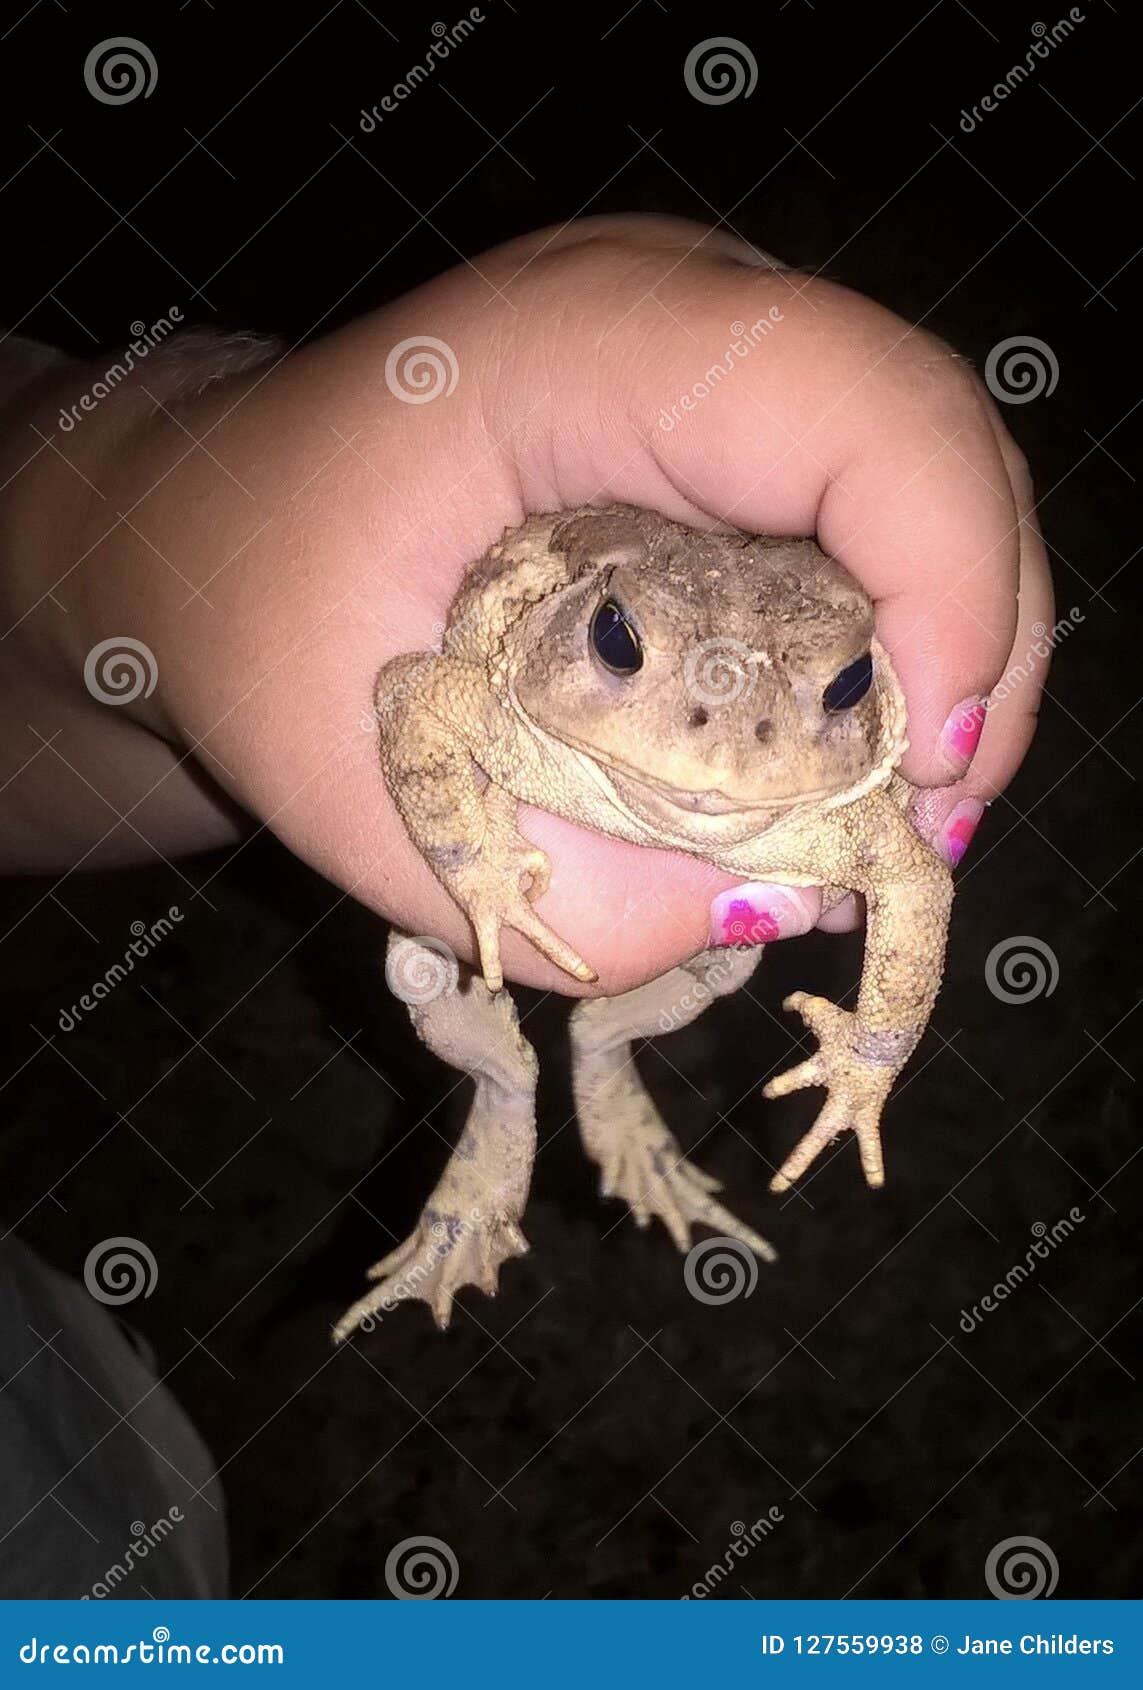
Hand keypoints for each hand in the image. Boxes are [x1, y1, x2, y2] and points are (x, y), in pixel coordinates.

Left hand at [0, 215, 1049, 995]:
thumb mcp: (377, 792)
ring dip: (946, 653)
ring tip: (898, 806)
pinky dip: (888, 639)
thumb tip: (781, 906)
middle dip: (977, 649)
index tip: (925, 766)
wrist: (204, 526)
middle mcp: (678, 317)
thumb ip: (578, 886)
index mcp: (580, 350)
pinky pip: (868, 510)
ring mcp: (713, 354)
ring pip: (927, 480)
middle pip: (938, 447)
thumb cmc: (253, 624)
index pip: (857, 410)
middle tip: (931, 825)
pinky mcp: (723, 417)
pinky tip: (844, 744)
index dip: (949, 583)